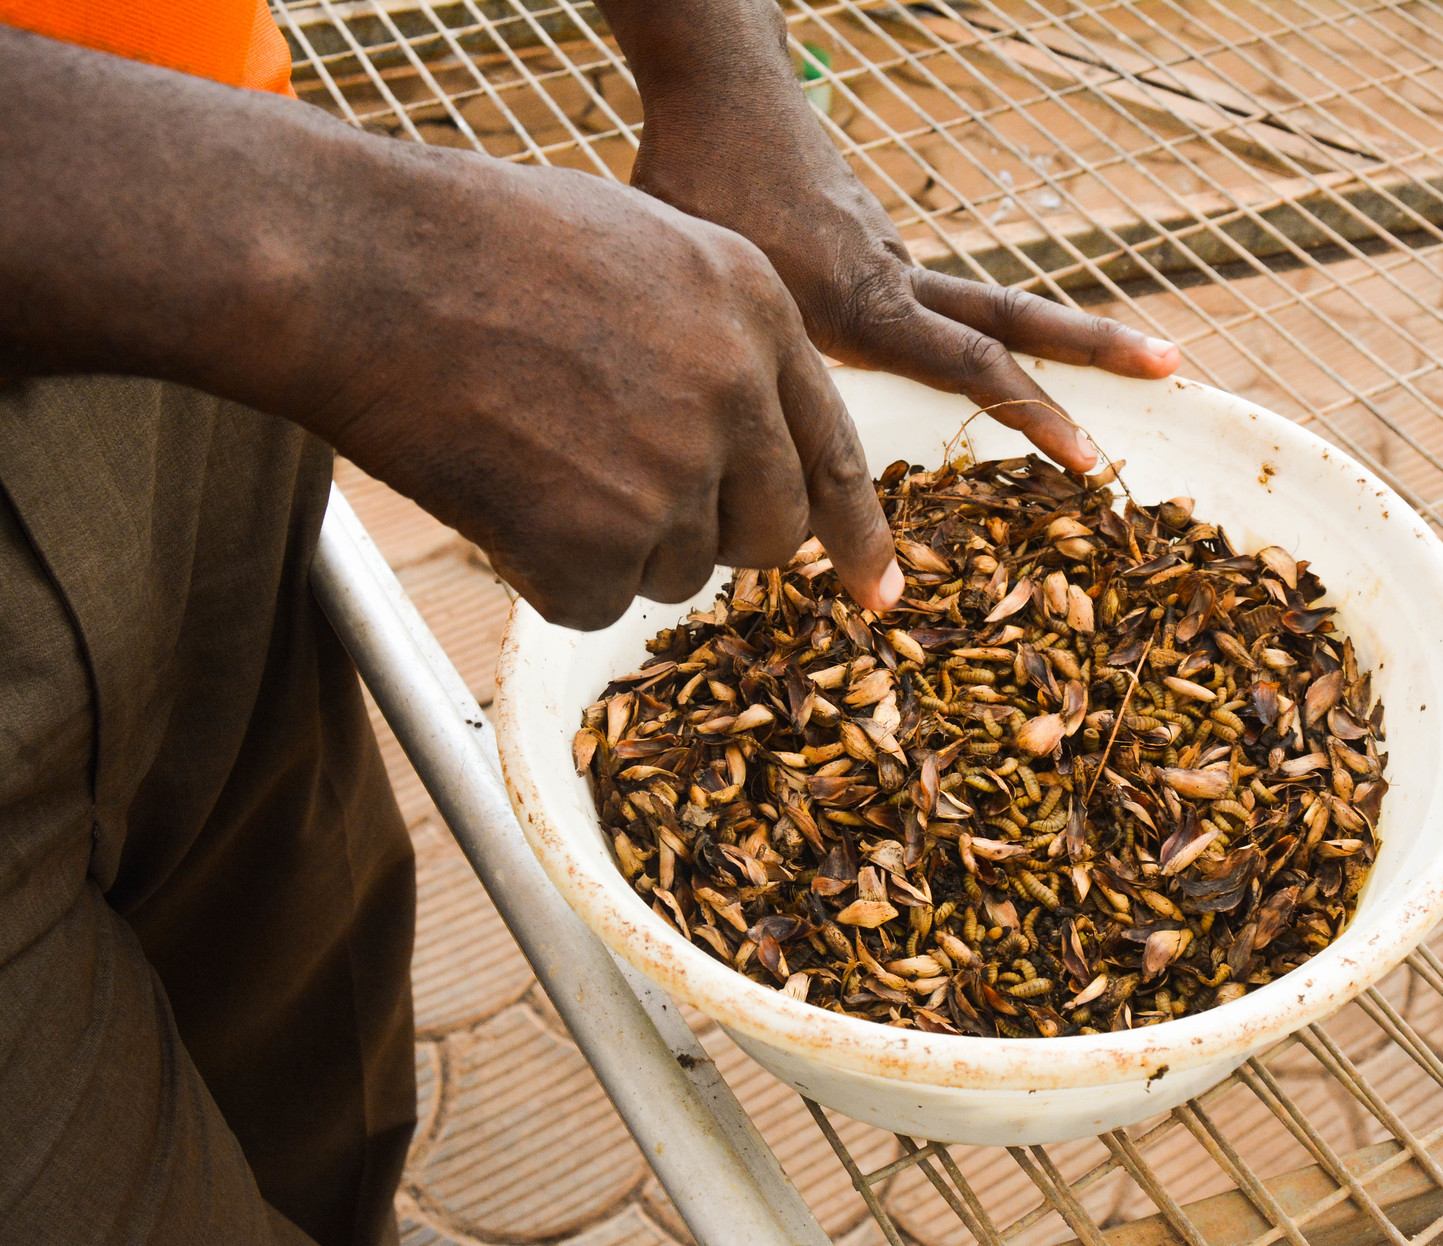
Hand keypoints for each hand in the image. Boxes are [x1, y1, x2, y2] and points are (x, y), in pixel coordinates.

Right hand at [305, 148, 904, 628]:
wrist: (362, 266)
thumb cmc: (480, 244)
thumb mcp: (643, 245)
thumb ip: (721, 337)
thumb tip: (758, 436)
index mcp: (760, 314)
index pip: (835, 454)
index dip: (857, 535)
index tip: (879, 597)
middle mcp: (736, 397)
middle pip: (768, 534)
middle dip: (713, 536)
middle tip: (628, 503)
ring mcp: (672, 474)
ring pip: (676, 570)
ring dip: (612, 545)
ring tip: (533, 452)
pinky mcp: (599, 542)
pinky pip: (594, 602)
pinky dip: (545, 572)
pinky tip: (498, 491)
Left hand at [601, 0, 1179, 472]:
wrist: (720, 92)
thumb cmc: (698, 188)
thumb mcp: (712, 287)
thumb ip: (747, 354)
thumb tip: (744, 427)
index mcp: (862, 301)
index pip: (970, 362)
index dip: (1032, 412)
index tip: (1089, 457)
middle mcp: (896, 281)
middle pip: (1015, 314)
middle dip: (1095, 346)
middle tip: (1172, 363)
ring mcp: (894, 260)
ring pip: (989, 306)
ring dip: (1057, 338)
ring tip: (1130, 358)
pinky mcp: (878, 249)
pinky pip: (934, 304)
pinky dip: (969, 336)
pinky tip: (966, 355)